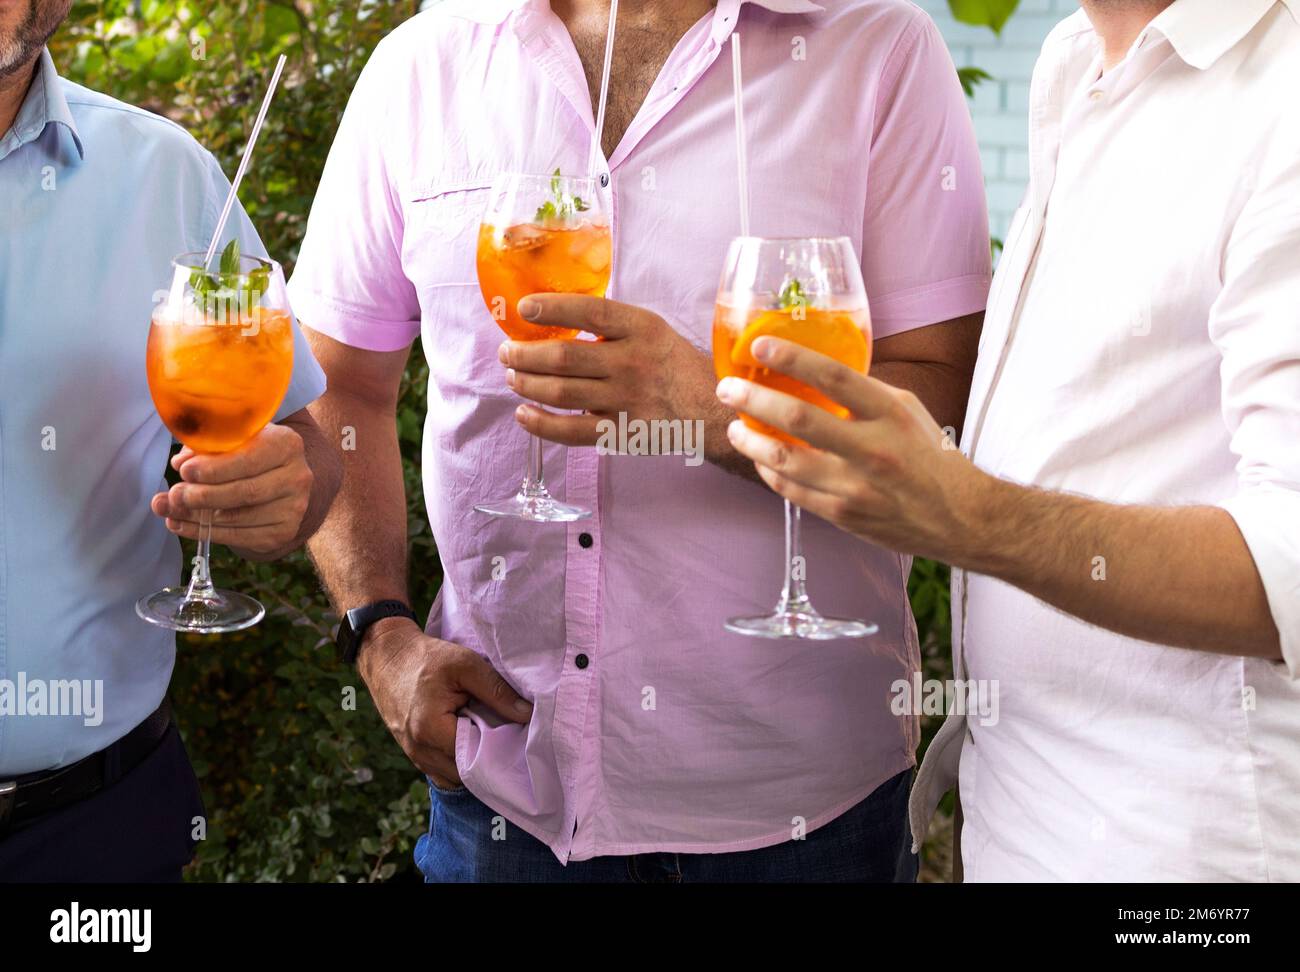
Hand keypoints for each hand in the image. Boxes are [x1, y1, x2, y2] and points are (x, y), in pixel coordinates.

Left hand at [151, 422, 313, 557]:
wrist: (278, 479)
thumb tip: (181, 464)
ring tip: (169, 511)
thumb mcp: (232, 440)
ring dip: (198, 517)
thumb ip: (208, 447)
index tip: (183, 471)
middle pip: (246, 491)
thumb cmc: (248, 452)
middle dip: (204, 495)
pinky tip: (181, 525)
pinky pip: (240, 537)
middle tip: (174, 495)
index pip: (249, 459)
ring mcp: (294, 508)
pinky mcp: (284, 532)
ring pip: (240, 518)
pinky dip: (206, 533)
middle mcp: (298, 476)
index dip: (214, 468)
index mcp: (287, 444)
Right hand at [357, 617, 532, 788]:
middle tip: (508, 739)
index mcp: (430, 730)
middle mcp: (419, 750)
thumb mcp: (467, 665)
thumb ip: (497, 691)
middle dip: (489, 760)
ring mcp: (414, 756)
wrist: (388, 658)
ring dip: (474, 762)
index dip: (499, 750)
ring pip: (455, 776)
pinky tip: (472, 741)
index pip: (475, 759)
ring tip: (489, 738)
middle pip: (466, 773)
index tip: (517, 738)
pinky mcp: (414, 754)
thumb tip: (528, 715)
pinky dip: (460, 761)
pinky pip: (444, 770)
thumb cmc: (427, 658)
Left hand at [499, 294, 730, 451]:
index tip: (524, 308)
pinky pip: (570, 431)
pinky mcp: (621, 433)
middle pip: (565, 357)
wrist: (712, 411)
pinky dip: (540, 424)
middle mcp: (633, 362)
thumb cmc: (674, 366)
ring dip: (526, 384)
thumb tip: (556, 315)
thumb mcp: (653, 331)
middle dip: (525, 354)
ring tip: (512, 377)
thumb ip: (613, 324)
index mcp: (642, 329)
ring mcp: (626, 400)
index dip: (553, 308)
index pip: (590, 312)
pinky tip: (523, 413)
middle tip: (507, 351)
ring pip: (561, 393)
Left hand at [715, 336, 991, 560]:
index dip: (793, 357)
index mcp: (890, 413)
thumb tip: (814, 374)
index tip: (761, 346)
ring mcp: (855, 485)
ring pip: (785, 461)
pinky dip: (768, 472)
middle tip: (728, 389)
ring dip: (751, 441)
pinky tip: (760, 458)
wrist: (959, 517)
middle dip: (754, 400)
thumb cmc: (929, 456)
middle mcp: (872, 448)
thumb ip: (863, 394)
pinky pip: (791, 491)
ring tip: (734, 427)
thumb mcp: (906, 410)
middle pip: (799, 419)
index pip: (834, 377)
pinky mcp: (843, 514)